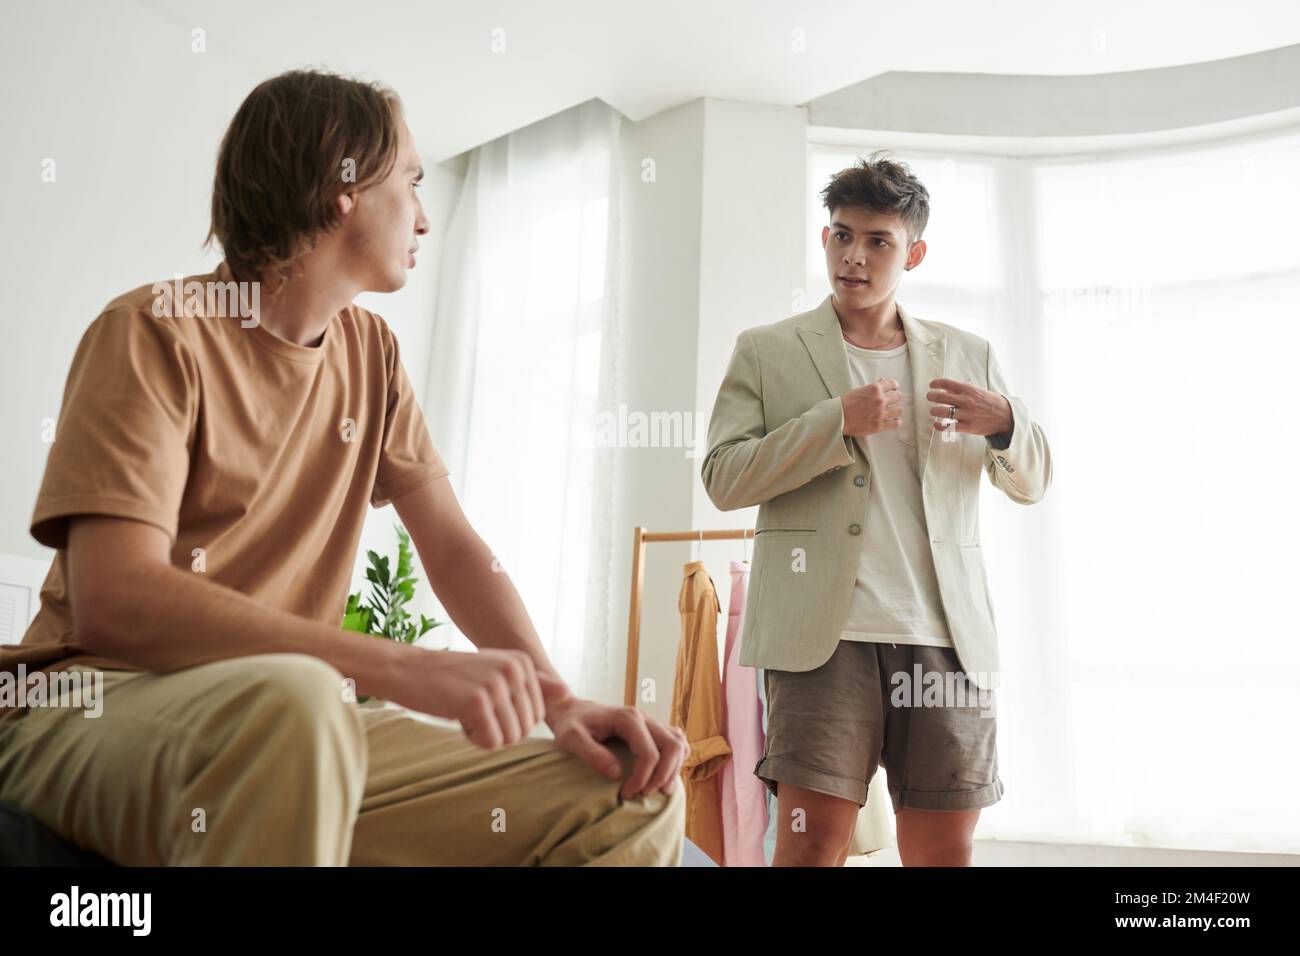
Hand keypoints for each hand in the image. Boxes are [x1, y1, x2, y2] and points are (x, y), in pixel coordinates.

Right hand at [389, 647, 551, 748]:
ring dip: (485, 736)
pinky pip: (490, 743)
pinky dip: (473, 740)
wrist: (408, 670)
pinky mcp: (477, 702)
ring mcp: (496, 684)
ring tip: (465, 711)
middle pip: (525, 729)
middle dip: (499, 731)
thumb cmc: (452, 677)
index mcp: (522, 662)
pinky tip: (457, 717)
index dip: (508, 720)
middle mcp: (514, 669)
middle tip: (472, 709)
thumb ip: (532, 685)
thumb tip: (568, 694)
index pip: (536, 715)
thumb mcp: (495, 673)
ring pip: (510, 739)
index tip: (484, 701)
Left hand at [540, 676, 688, 799]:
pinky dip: (675, 759)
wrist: (571, 709)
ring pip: (679, 743)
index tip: (626, 794)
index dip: (642, 778)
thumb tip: (616, 774)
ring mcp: (650, 721)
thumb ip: (592, 754)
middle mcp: (644, 717)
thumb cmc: (570, 724)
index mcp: (628, 719)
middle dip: (664, 775)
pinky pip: (675, 741)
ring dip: (674, 768)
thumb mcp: (571, 739)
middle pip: (672, 746)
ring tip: (658, 789)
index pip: (649, 753)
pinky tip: (663, 775)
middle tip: (645, 794)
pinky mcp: (650, 728)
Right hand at [841, 377, 902, 436]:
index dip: (894, 386)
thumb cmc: (845, 404)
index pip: (892, 384)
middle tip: (892, 400)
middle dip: (895, 398)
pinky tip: (893, 421)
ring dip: (895, 410)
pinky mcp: (879, 425)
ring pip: (899, 410)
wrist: (838, 417)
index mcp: (875, 389)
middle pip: (898, 397)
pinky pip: (896, 423)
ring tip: (892, 411)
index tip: (894, 388)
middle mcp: (880, 400)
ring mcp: (880, 413)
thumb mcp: (859, 390)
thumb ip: (872, 387)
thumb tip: (882, 382)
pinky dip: (896, 422)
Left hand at [926, 378, 1012, 436]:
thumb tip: (947, 389)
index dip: (936, 383)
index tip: (931, 385)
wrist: (1005, 416)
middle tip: (930, 397)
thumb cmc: (991, 402)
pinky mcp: (967, 426)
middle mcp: (966, 401)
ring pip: (942, 412)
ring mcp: (966, 414)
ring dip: (934, 411)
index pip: (947, 383)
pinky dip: (940, 426)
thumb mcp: (978, 391)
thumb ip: (963, 389)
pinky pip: (949, 427)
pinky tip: (936, 425)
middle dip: (932, 396)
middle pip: (941, 397)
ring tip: (933, 411)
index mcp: (968, 389)